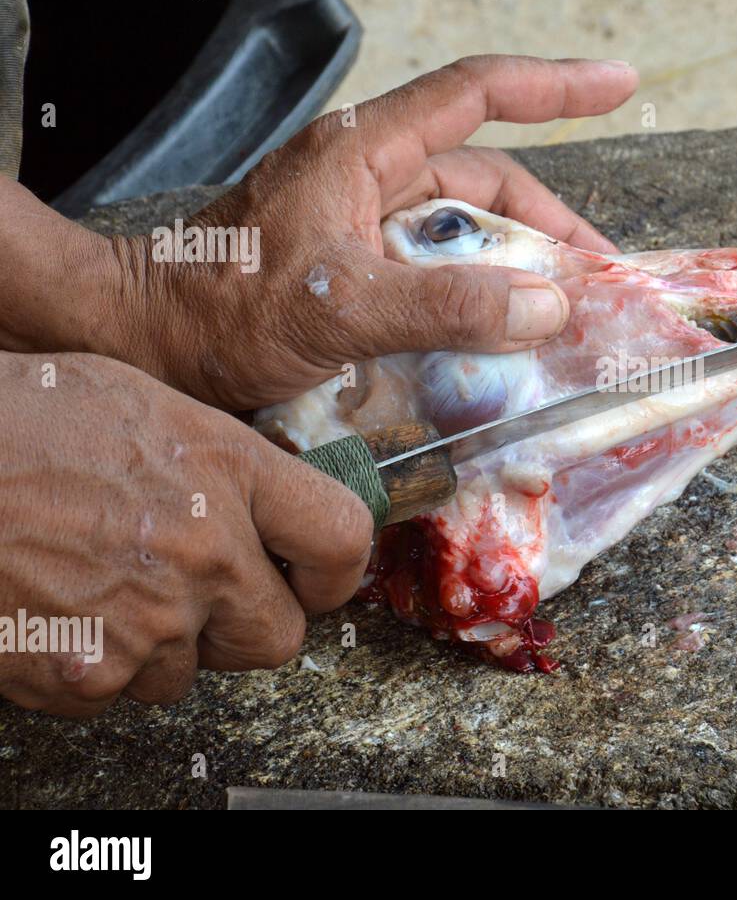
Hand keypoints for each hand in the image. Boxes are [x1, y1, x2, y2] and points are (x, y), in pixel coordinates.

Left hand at [0, 55, 637, 410]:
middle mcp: (369, 180)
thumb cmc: (219, 311)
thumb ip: (444, 306)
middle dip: (549, 228)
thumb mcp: (337, 307)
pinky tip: (501, 346)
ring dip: (516, 275)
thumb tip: (548, 305)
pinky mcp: (356, 272)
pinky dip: (477, 306)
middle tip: (598, 282)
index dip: (554, 86)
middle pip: (485, 183)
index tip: (621, 83)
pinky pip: (437, 277)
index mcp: (363, 153)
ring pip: (465, 238)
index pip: (474, 95)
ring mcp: (363, 228)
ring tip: (561, 322)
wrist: (142, 343)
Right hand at [0, 351, 373, 715]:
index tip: (314, 575)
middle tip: (199, 592)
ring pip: (186, 671)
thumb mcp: (148, 407)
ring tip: (101, 581)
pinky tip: (62, 607)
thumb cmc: (21, 419)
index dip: (334, 569)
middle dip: (243, 624)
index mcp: (228, 472)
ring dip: (156, 644)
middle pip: (277, 636)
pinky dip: (93, 666)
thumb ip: (222, 464)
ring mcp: (146, 622)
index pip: (342, 538)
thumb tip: (267, 503)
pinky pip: (115, 693)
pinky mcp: (86, 676)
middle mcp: (205, 554)